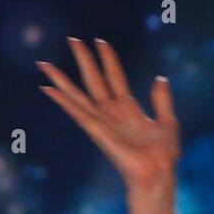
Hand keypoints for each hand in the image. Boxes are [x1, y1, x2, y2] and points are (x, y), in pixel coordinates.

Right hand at [37, 38, 179, 191]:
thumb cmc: (164, 156)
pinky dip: (61, 99)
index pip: (115, 77)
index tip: (101, 41)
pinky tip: (46, 88)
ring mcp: (102, 120)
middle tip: (73, 39)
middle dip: (84, 60)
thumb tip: (160, 78)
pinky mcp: (95, 129)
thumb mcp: (169, 123)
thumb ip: (162, 101)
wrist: (157, 174)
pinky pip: (75, 110)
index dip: (108, 60)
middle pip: (94, 80)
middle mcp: (112, 112)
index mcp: (129, 109)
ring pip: (78, 93)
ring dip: (61, 78)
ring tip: (44, 63)